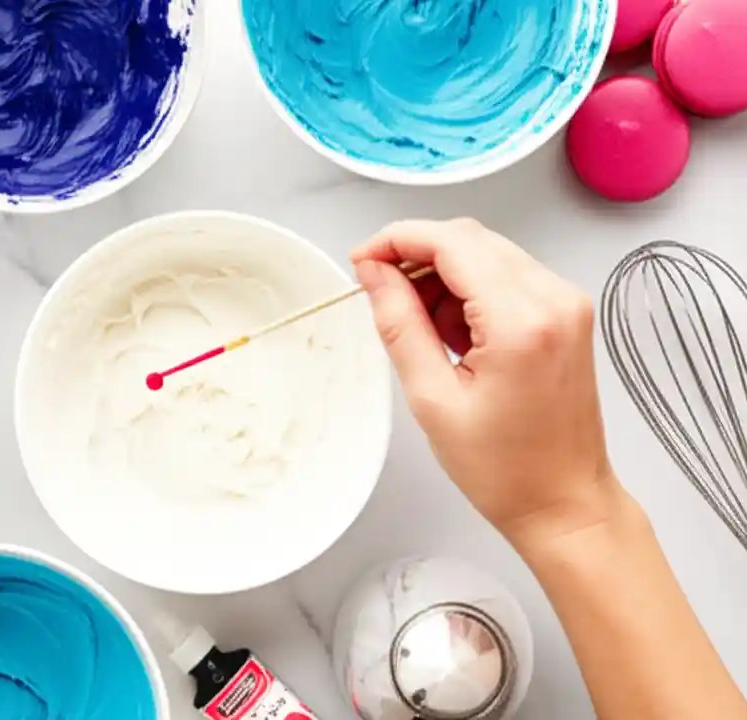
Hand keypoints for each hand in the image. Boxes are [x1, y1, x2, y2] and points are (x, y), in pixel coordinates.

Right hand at [351, 219, 620, 549]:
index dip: (397, 240)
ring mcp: (566, 303)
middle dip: (417, 255)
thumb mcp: (432, 398)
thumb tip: (374, 274)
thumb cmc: (505, 468)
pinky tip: (452, 332)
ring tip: (420, 327)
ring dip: (442, 274)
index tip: (363, 260)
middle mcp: (553, 299)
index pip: (452, 243)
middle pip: (470, 239)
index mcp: (522, 321)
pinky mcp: (566, 313)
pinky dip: (469, 290)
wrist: (563, 501)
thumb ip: (399, 324)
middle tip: (380, 293)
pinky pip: (507, 276)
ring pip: (487, 253)